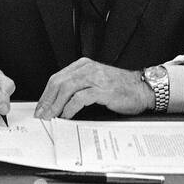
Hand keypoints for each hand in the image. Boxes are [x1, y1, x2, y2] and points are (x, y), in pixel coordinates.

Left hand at [35, 58, 153, 119]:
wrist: (142, 89)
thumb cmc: (120, 88)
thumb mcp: (96, 82)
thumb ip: (79, 87)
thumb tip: (58, 103)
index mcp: (84, 65)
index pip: (57, 78)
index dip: (46, 94)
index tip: (40, 107)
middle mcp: (88, 68)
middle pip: (59, 82)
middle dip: (47, 101)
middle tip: (41, 115)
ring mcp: (95, 78)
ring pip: (67, 89)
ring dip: (55, 106)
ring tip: (50, 117)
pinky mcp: (102, 89)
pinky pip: (80, 98)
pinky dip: (70, 108)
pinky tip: (66, 116)